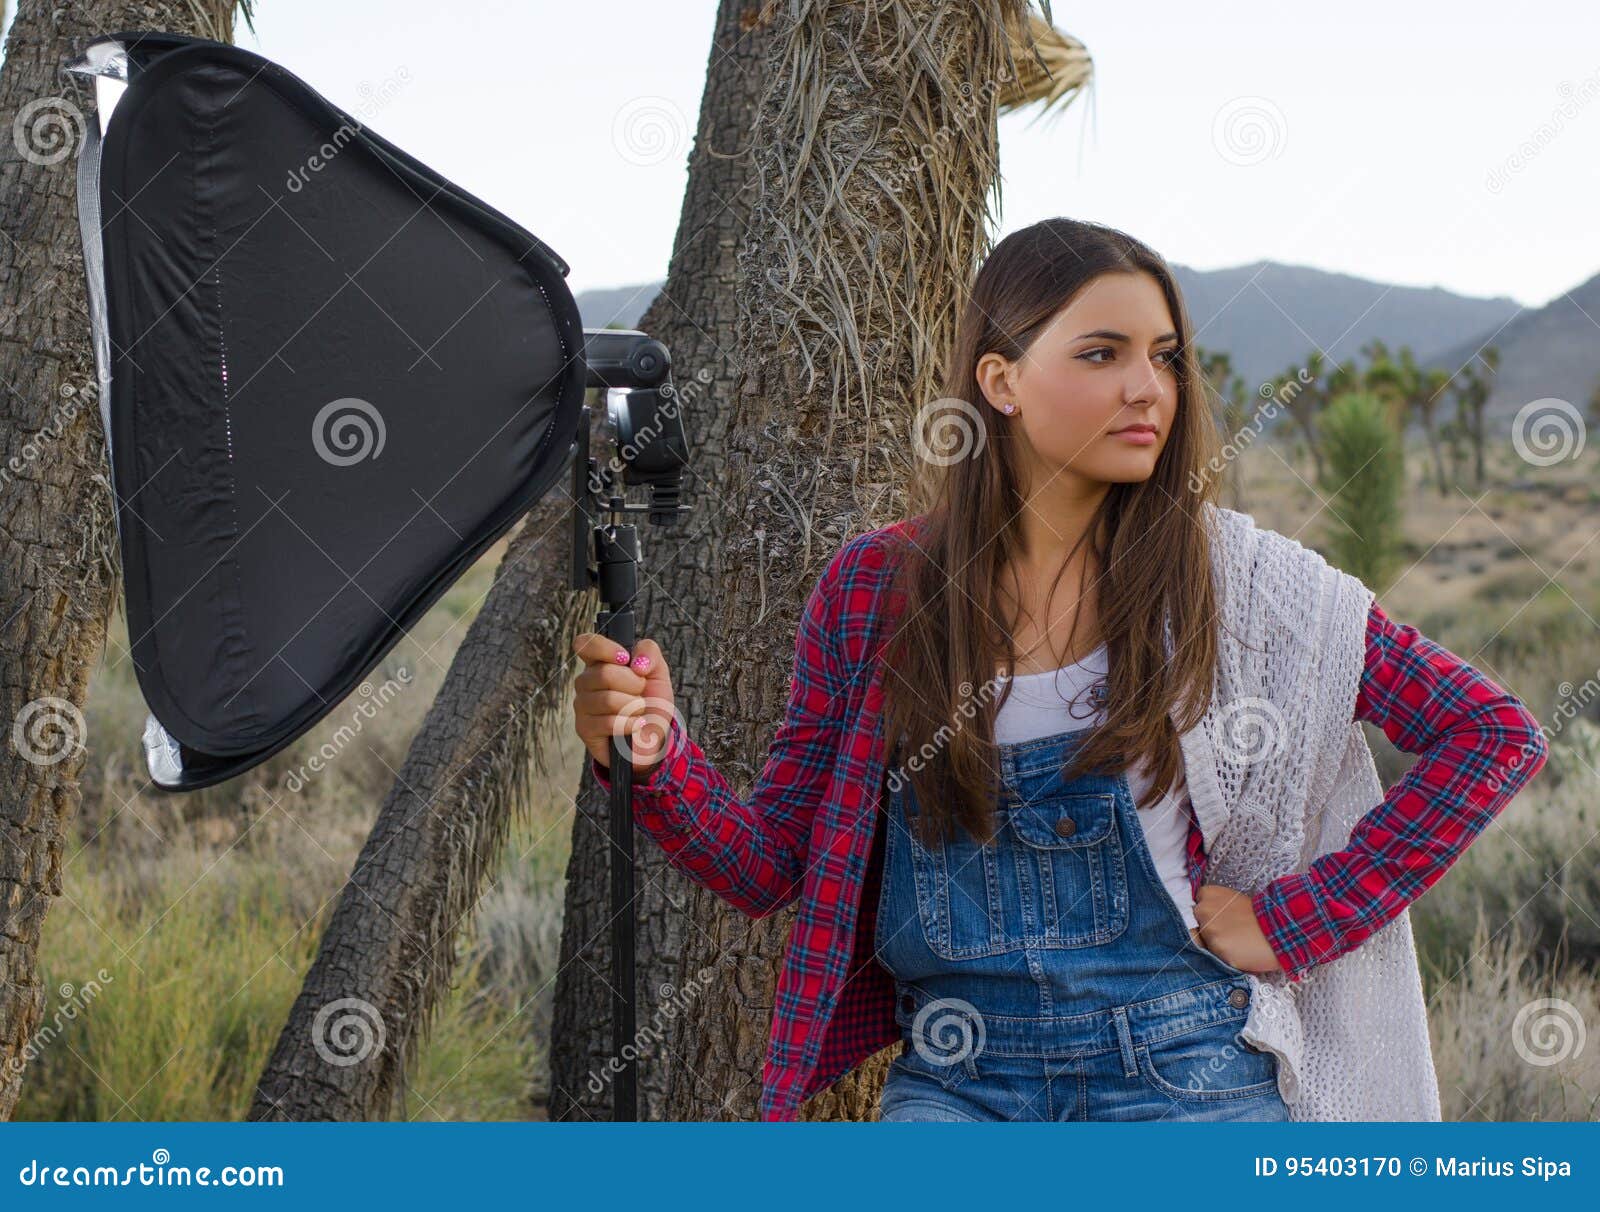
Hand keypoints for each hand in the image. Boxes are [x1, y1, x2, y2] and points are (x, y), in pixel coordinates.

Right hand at [570, 633, 676, 777]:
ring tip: (638, 711)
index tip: (625, 659)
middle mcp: (586, 681)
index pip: (586, 644)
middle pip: (604, 674)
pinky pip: (608, 722)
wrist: (654, 736)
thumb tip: (636, 663)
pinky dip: (630, 724)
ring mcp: (582, 705)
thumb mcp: (658, 672)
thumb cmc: (652, 702)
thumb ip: (649, 652)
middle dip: (634, 685)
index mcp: (599, 662)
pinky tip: (634, 725)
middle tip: (641, 693)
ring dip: (634, 707)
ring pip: (608, 699)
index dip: (605, 649)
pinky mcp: (584, 728)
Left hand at [1192, 883, 1284, 975]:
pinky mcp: (1218, 948)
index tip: (1222, 922)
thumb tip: (1201, 921)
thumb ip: (1214, 907)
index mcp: (1207, 894)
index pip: (1195, 911)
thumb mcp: (1232, 901)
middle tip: (1231, 935)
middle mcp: (1203, 910)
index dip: (1208, 919)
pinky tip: (1240, 952)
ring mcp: (1209, 929)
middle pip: (1195, 928)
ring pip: (1203, 944)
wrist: (1281, 928)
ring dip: (1216, 947)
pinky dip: (1225, 958)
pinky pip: (1215, 958)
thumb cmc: (1260, 916)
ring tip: (1237, 944)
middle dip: (1209, 933)